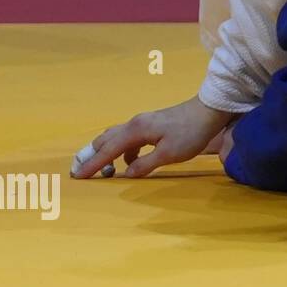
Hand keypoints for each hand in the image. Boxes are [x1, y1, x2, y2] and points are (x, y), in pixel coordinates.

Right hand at [73, 96, 236, 178]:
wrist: (210, 110)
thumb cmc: (190, 132)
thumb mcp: (168, 154)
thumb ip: (145, 165)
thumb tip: (125, 174)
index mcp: (135, 131)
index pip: (108, 150)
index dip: (92, 165)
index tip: (77, 176)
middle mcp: (135, 123)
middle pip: (105, 139)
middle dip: (91, 155)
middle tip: (80, 171)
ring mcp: (143, 122)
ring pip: (116, 137)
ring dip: (107, 153)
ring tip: (103, 170)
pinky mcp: (152, 124)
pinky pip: (129, 138)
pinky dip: (123, 150)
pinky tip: (130, 162)